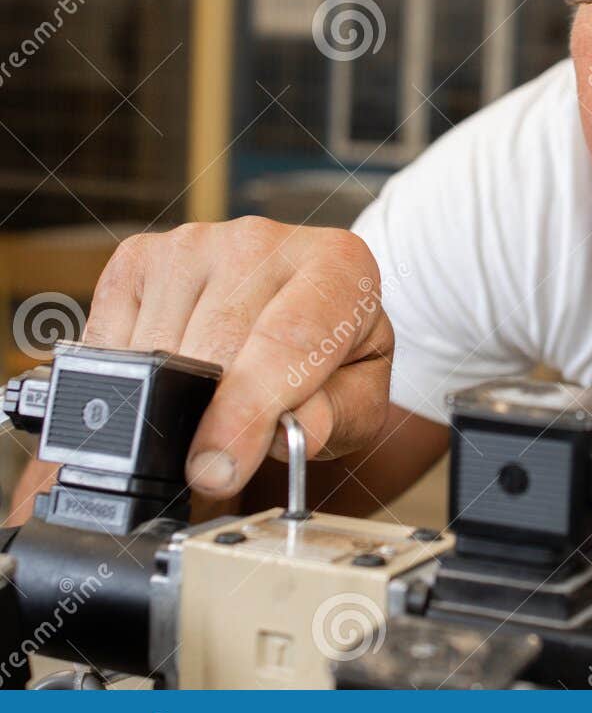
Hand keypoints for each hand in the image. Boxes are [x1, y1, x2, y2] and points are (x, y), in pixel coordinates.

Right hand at [79, 217, 393, 497]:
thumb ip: (336, 416)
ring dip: (168, 402)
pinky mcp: (139, 257)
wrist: (297, 310)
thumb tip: (291, 430)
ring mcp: (195, 242)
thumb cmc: (331, 358)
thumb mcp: (357, 397)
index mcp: (339, 266)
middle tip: (210, 468)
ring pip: (157, 348)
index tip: (218, 470)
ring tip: (205, 414)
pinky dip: (129, 381)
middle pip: (215, 346)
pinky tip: (171, 385)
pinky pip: (113, 340)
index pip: (287, 339)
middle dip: (204, 420)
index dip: (246, 413)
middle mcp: (265, 242)